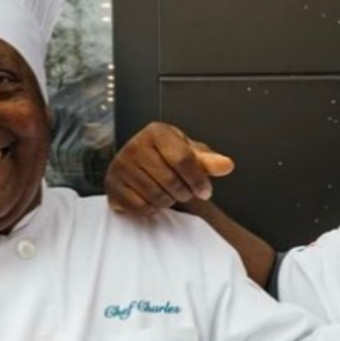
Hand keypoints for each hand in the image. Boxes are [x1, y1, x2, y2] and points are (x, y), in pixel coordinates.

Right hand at [105, 122, 234, 213]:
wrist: (139, 165)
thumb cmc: (168, 158)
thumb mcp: (190, 155)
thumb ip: (209, 161)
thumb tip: (227, 165)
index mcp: (156, 131)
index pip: (183, 160)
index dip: (198, 180)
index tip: (206, 191)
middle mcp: (134, 145)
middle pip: (171, 182)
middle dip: (184, 193)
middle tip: (185, 192)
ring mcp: (120, 166)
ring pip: (157, 197)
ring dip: (169, 201)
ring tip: (169, 194)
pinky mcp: (112, 186)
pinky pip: (141, 207)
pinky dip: (152, 209)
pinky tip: (153, 199)